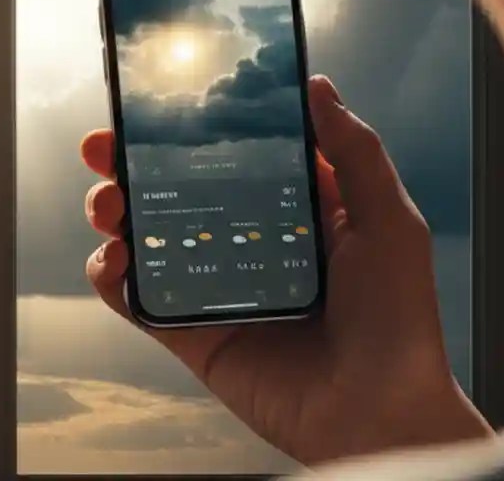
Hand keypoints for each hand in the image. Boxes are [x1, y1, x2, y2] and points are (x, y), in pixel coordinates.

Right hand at [81, 75, 491, 465]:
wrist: (379, 415)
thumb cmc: (399, 322)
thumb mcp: (389, 222)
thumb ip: (355, 153)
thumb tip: (319, 87)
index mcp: (297, 211)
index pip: (236, 156)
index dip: (197, 129)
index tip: (162, 100)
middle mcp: (252, 244)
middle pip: (179, 192)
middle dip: (134, 164)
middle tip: (105, 146)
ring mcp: (220, 288)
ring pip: (151, 239)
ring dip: (116, 213)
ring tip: (108, 203)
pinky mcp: (196, 334)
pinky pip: (141, 300)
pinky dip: (112, 276)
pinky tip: (112, 258)